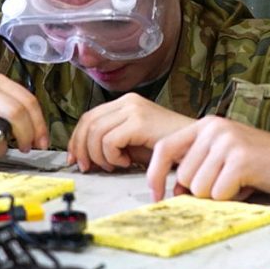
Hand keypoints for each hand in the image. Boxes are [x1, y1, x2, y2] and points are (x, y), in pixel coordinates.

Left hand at [66, 93, 192, 172]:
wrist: (194, 147)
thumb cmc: (167, 149)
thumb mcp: (133, 142)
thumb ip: (109, 141)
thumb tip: (81, 155)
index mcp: (125, 103)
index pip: (89, 117)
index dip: (76, 139)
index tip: (75, 159)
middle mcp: (128, 101)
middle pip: (88, 123)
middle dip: (82, 149)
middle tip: (88, 167)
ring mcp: (134, 109)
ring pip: (96, 133)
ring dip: (99, 156)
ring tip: (115, 165)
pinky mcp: (139, 121)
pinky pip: (109, 141)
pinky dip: (112, 156)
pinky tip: (126, 162)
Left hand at [147, 117, 269, 201]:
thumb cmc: (260, 164)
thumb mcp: (222, 159)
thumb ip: (197, 168)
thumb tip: (173, 191)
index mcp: (205, 125)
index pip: (165, 148)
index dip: (155, 175)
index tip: (157, 197)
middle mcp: (214, 128)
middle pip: (184, 176)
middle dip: (202, 190)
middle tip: (227, 183)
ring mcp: (228, 141)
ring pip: (199, 188)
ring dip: (218, 195)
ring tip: (239, 182)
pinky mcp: (241, 158)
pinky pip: (219, 193)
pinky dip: (232, 198)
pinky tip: (247, 185)